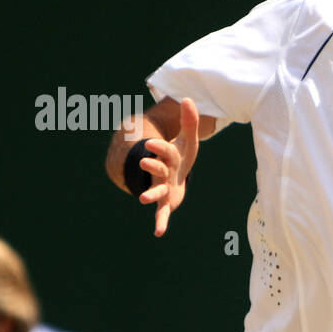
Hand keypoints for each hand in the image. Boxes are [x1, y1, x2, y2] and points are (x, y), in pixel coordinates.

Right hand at [139, 98, 202, 236]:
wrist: (175, 174)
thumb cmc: (181, 156)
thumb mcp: (189, 140)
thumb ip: (189, 121)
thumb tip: (187, 98)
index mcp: (169, 156)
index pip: (166, 151)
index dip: (160, 148)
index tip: (152, 143)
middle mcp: (163, 172)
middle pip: (159, 169)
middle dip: (153, 166)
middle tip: (144, 162)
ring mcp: (163, 187)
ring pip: (157, 191)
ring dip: (151, 195)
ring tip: (143, 199)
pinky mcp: (167, 201)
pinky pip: (163, 213)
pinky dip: (161, 222)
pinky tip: (158, 233)